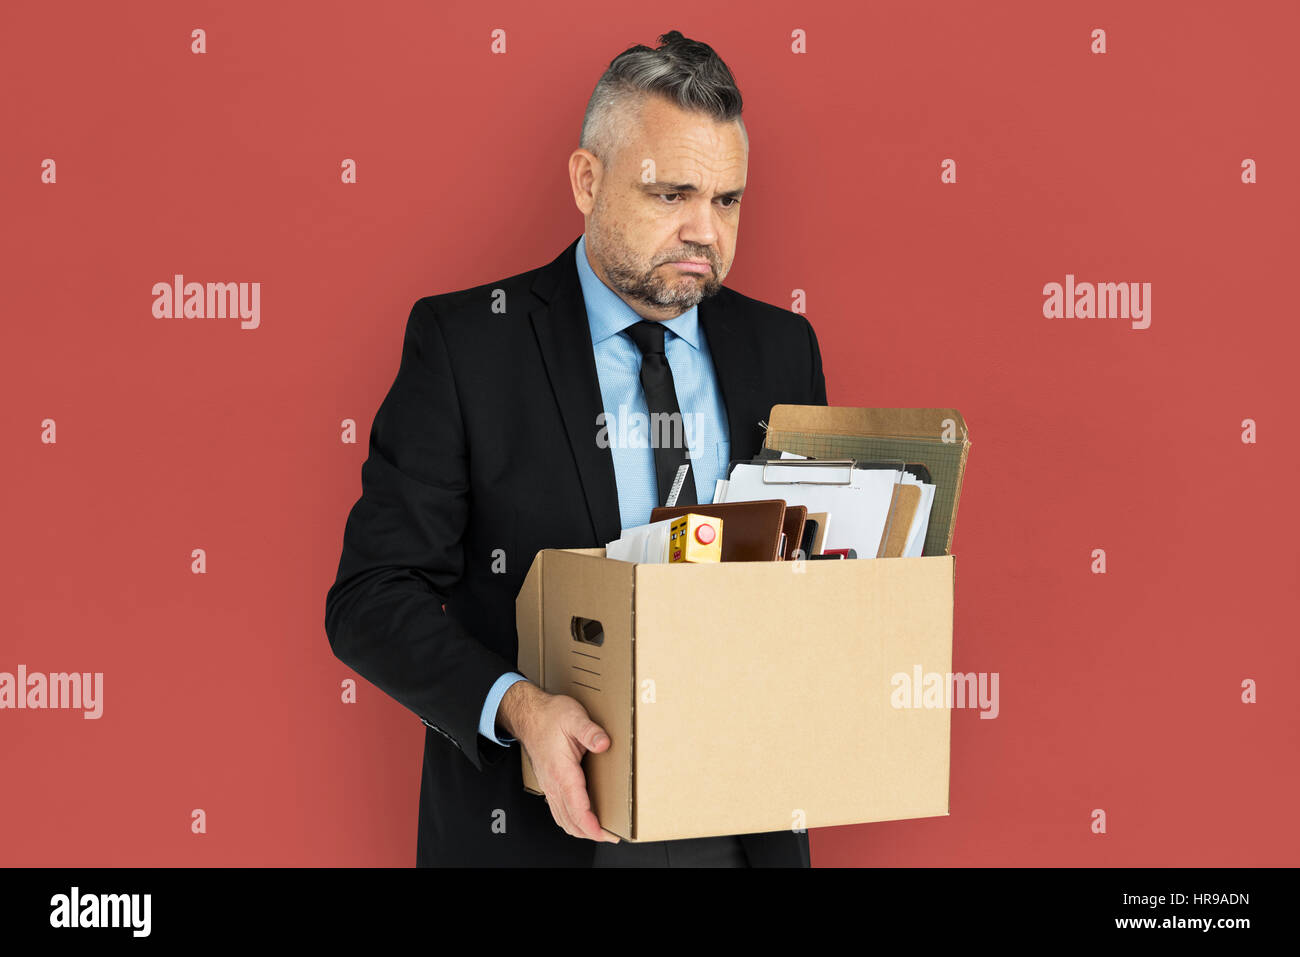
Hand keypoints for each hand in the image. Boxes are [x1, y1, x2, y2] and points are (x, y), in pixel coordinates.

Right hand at [499, 681, 619, 842]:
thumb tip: (604, 744)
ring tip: (599, 831)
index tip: (605, 833)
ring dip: (580, 828)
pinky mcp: (548, 783)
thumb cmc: (550, 716)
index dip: (591, 825)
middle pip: (570, 820)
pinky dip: (570, 820)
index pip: (577, 808)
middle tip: (610, 835)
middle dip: (590, 832)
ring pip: (563, 818)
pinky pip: (557, 810)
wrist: (529, 715)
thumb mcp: (574, 717)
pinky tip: (580, 819)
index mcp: (562, 771)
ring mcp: (549, 785)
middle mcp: (553, 783)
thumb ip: (590, 731)